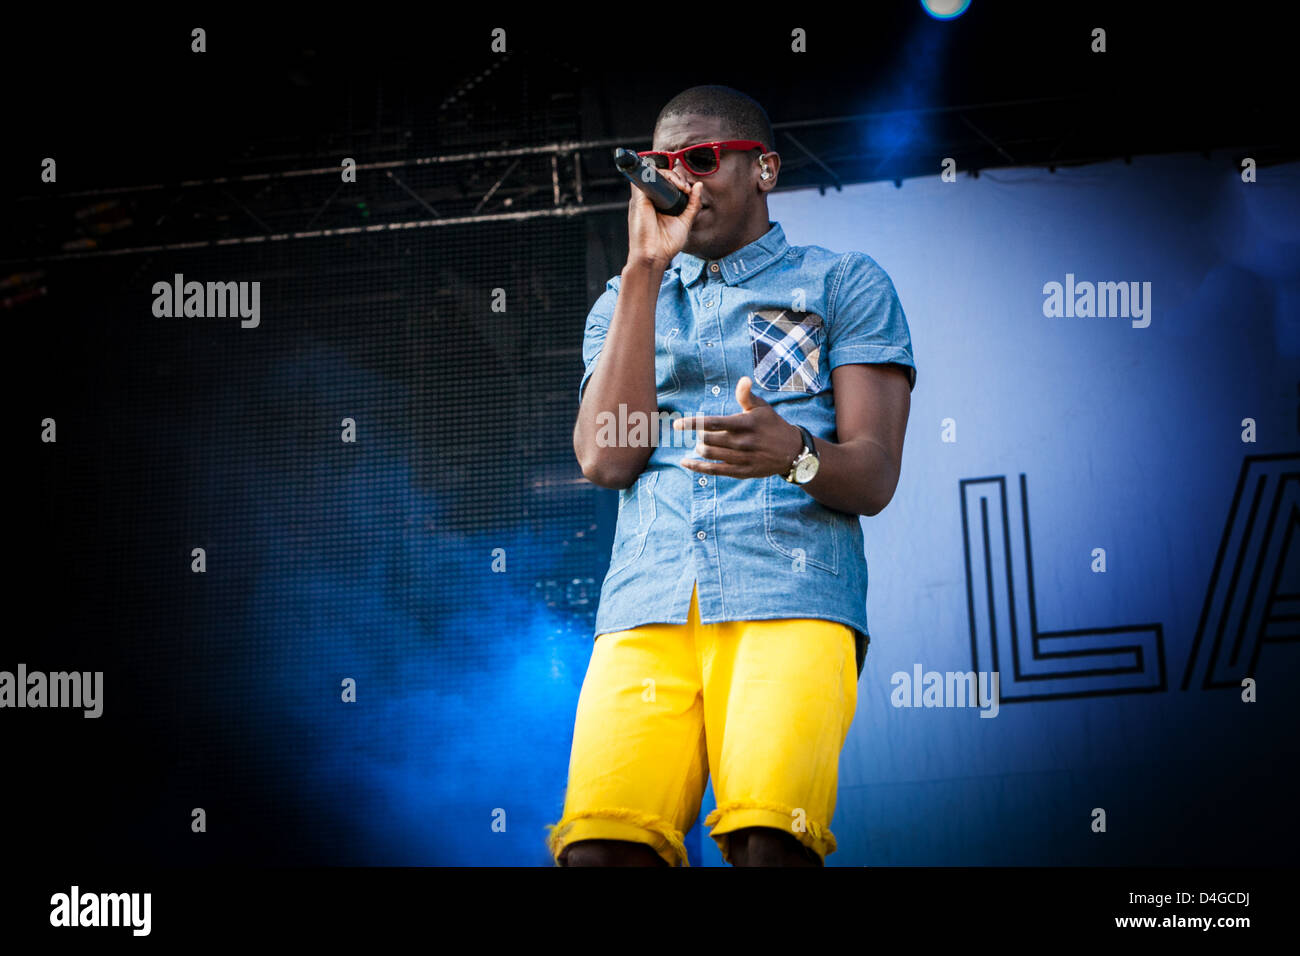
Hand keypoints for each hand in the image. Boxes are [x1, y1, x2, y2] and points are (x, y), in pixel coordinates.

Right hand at [626, 164, 702, 270]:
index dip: (679, 181)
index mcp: (657, 204)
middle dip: (676, 177)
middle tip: (686, 188)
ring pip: (654, 173)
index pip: (667, 183)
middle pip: (661, 176)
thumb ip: (692, 204)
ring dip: (670, 175)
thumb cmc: (667, 244)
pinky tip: (673, 185)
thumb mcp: (685, 221)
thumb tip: (698, 185)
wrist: (654, 257)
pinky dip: (660, 175)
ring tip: (681, 186)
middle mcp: (648, 199)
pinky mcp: (638, 199)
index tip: (689, 191)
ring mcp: (642, 198)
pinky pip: (647, 178)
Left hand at [675, 377, 804, 478]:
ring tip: (701, 443)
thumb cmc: (772, 425)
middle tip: (701, 433)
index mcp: (746, 423)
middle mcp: (743, 442)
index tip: (676, 424)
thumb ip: (746, 395)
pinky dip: (697, 467)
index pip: (714, 423)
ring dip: (699, 448)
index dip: (693, 423)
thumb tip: (743, 379)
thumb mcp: (762, 408)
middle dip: (698, 435)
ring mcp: (743, 459)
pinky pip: (714, 470)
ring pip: (710, 454)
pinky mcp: (742, 472)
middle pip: (708, 439)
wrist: (792, 452)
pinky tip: (685, 462)